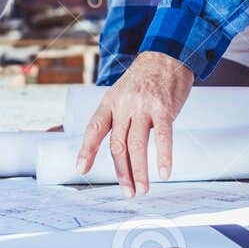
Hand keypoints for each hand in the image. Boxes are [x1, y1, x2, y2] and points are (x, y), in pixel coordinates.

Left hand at [76, 52, 194, 196]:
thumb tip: (119, 150)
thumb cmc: (144, 78)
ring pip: (137, 145)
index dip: (86, 150)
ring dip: (140, 171)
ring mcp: (144, 106)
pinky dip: (163, 157)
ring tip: (142, 189)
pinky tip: (164, 172)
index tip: (81, 169)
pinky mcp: (164, 108)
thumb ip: (118, 118)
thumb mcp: (122, 92)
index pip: (95, 129)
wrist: (166, 55)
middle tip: (128, 192)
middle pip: (118, 145)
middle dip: (122, 172)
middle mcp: (124, 105)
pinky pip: (163, 136)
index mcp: (110, 102)